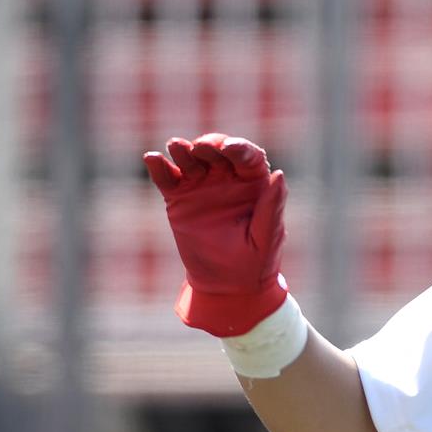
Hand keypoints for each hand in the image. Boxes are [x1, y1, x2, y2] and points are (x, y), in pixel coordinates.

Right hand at [143, 132, 289, 336]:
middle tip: (201, 148)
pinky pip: (168, 178)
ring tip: (177, 147)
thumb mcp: (266, 237)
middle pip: (217, 150)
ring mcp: (201, 185)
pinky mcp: (179, 198)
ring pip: (191, 159)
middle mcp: (227, 178)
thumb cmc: (254, 263)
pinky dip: (159, 167)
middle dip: (209, 145)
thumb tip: (279, 174)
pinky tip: (152, 159)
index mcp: (253, 184)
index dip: (239, 148)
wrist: (226, 286)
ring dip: (183, 150)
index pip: (247, 156)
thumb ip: (272, 206)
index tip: (229, 148)